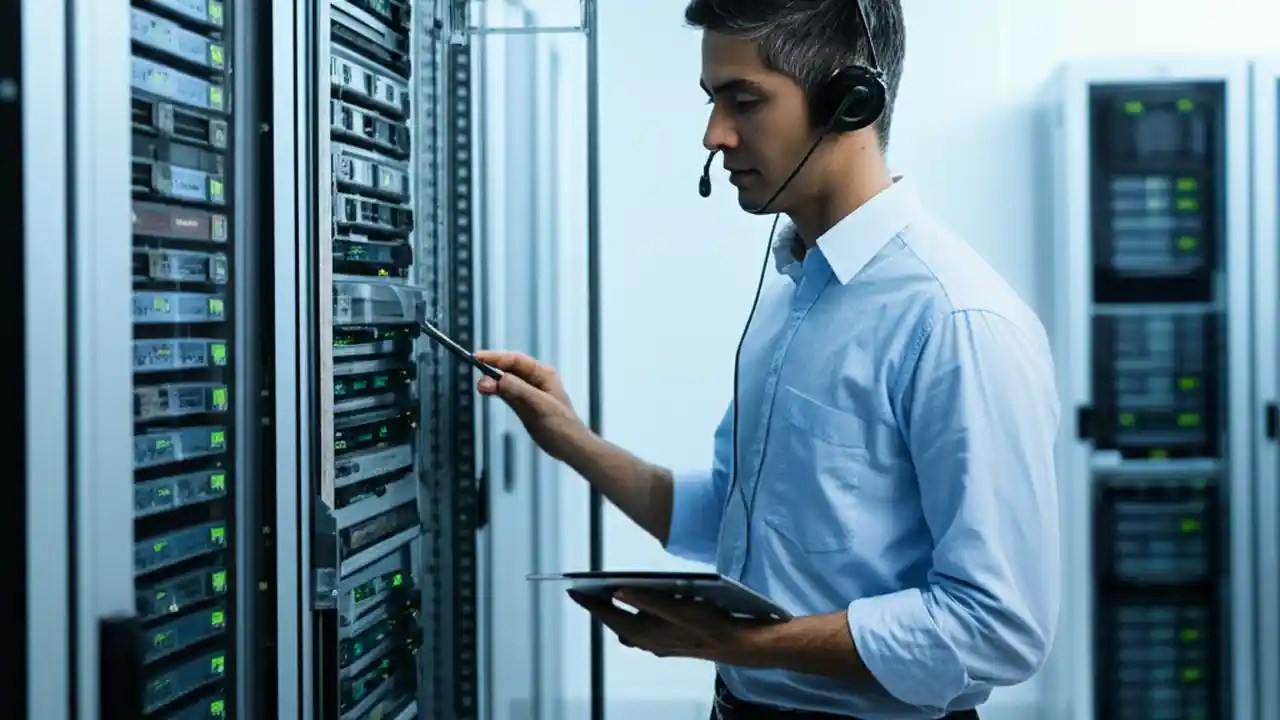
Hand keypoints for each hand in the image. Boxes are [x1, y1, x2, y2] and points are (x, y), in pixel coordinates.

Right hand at [473, 350, 584, 460]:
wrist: (570, 447)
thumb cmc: (563, 425)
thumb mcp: (540, 405)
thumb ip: (519, 391)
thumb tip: (498, 379)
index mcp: (543, 374)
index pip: (515, 360)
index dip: (495, 357)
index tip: (478, 358)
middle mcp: (535, 380)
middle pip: (508, 368)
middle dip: (491, 370)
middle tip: (478, 378)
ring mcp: (527, 392)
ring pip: (504, 381)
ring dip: (491, 381)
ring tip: (481, 388)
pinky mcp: (522, 404)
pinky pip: (505, 393)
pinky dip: (495, 391)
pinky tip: (487, 391)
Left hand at [568, 588, 765, 665]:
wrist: (738, 644)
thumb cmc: (711, 623)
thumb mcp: (679, 608)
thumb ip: (648, 600)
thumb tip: (619, 591)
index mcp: (646, 632)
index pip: (610, 614)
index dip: (590, 602)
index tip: (573, 590)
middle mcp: (648, 641)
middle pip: (616, 623)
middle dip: (599, 608)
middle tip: (584, 593)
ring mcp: (659, 644)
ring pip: (629, 630)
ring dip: (616, 616)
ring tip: (606, 598)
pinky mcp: (670, 643)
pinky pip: (642, 633)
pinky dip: (633, 621)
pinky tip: (638, 612)